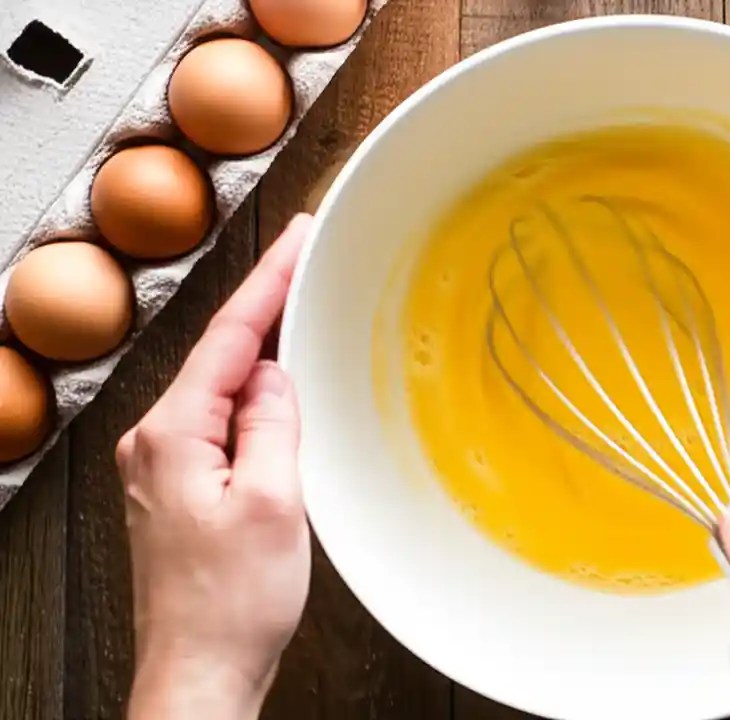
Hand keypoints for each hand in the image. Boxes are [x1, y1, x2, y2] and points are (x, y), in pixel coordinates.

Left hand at [117, 215, 312, 719]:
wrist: (201, 673)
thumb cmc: (232, 605)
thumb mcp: (273, 502)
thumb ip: (272, 424)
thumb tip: (274, 375)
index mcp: (173, 434)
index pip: (229, 336)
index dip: (271, 280)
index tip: (301, 236)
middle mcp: (156, 442)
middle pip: (221, 353)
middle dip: (268, 306)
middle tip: (310, 259)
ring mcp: (165, 466)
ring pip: (222, 388)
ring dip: (264, 352)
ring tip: (305, 314)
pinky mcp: (181, 488)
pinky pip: (221, 422)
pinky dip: (255, 398)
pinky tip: (280, 390)